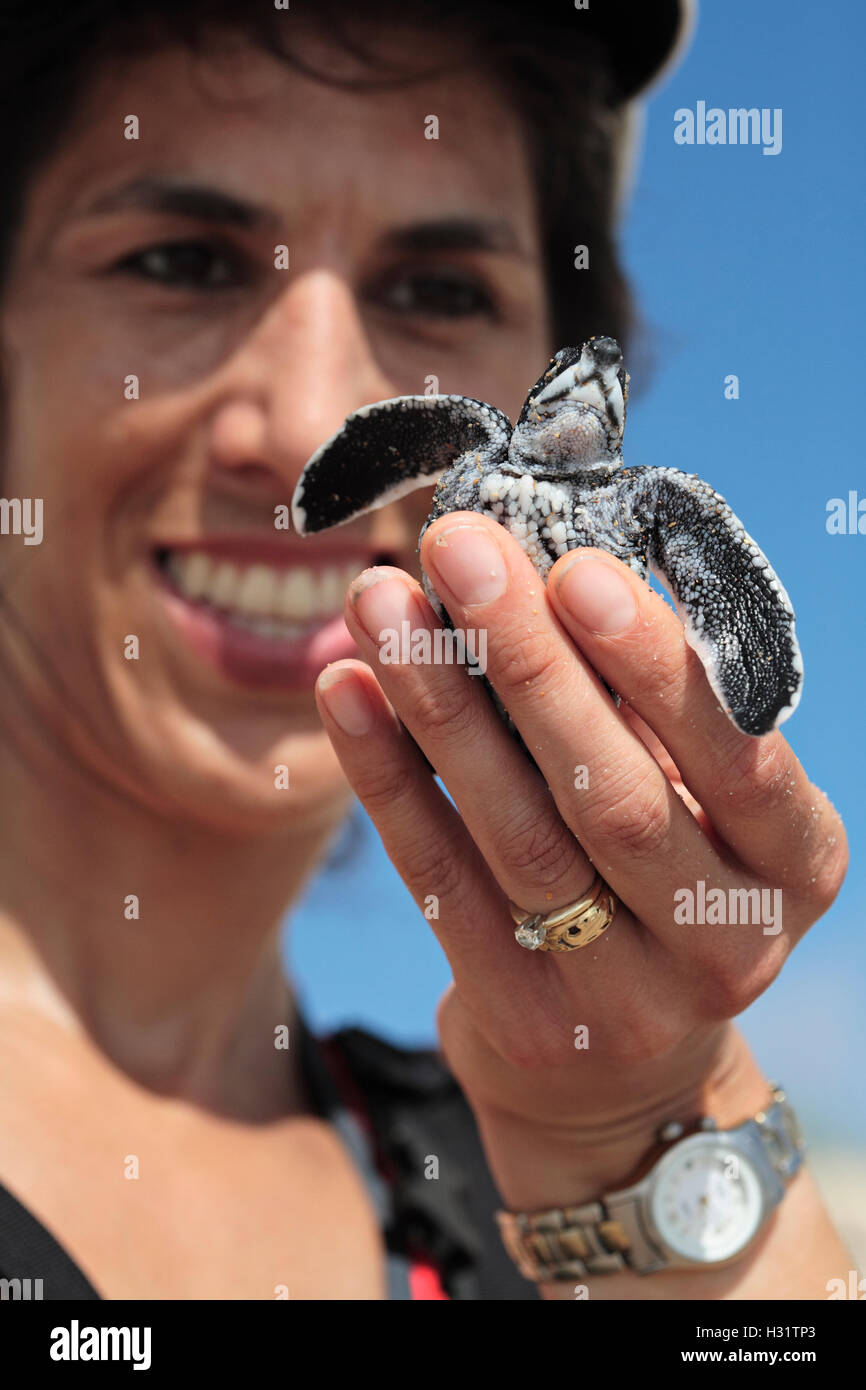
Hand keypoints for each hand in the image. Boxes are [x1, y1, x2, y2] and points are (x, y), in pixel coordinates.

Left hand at [314, 513, 846, 1270]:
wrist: (624, 1070)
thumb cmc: (661, 879)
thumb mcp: (695, 803)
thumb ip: (649, 711)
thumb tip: (548, 566)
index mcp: (796, 863)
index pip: (736, 755)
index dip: (654, 663)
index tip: (575, 566)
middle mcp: (728, 942)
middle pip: (613, 796)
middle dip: (527, 662)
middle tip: (457, 550)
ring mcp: (627, 1002)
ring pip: (518, 839)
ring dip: (440, 707)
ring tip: (381, 601)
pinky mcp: (528, 1026)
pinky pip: (444, 888)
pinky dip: (389, 783)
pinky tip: (346, 692)